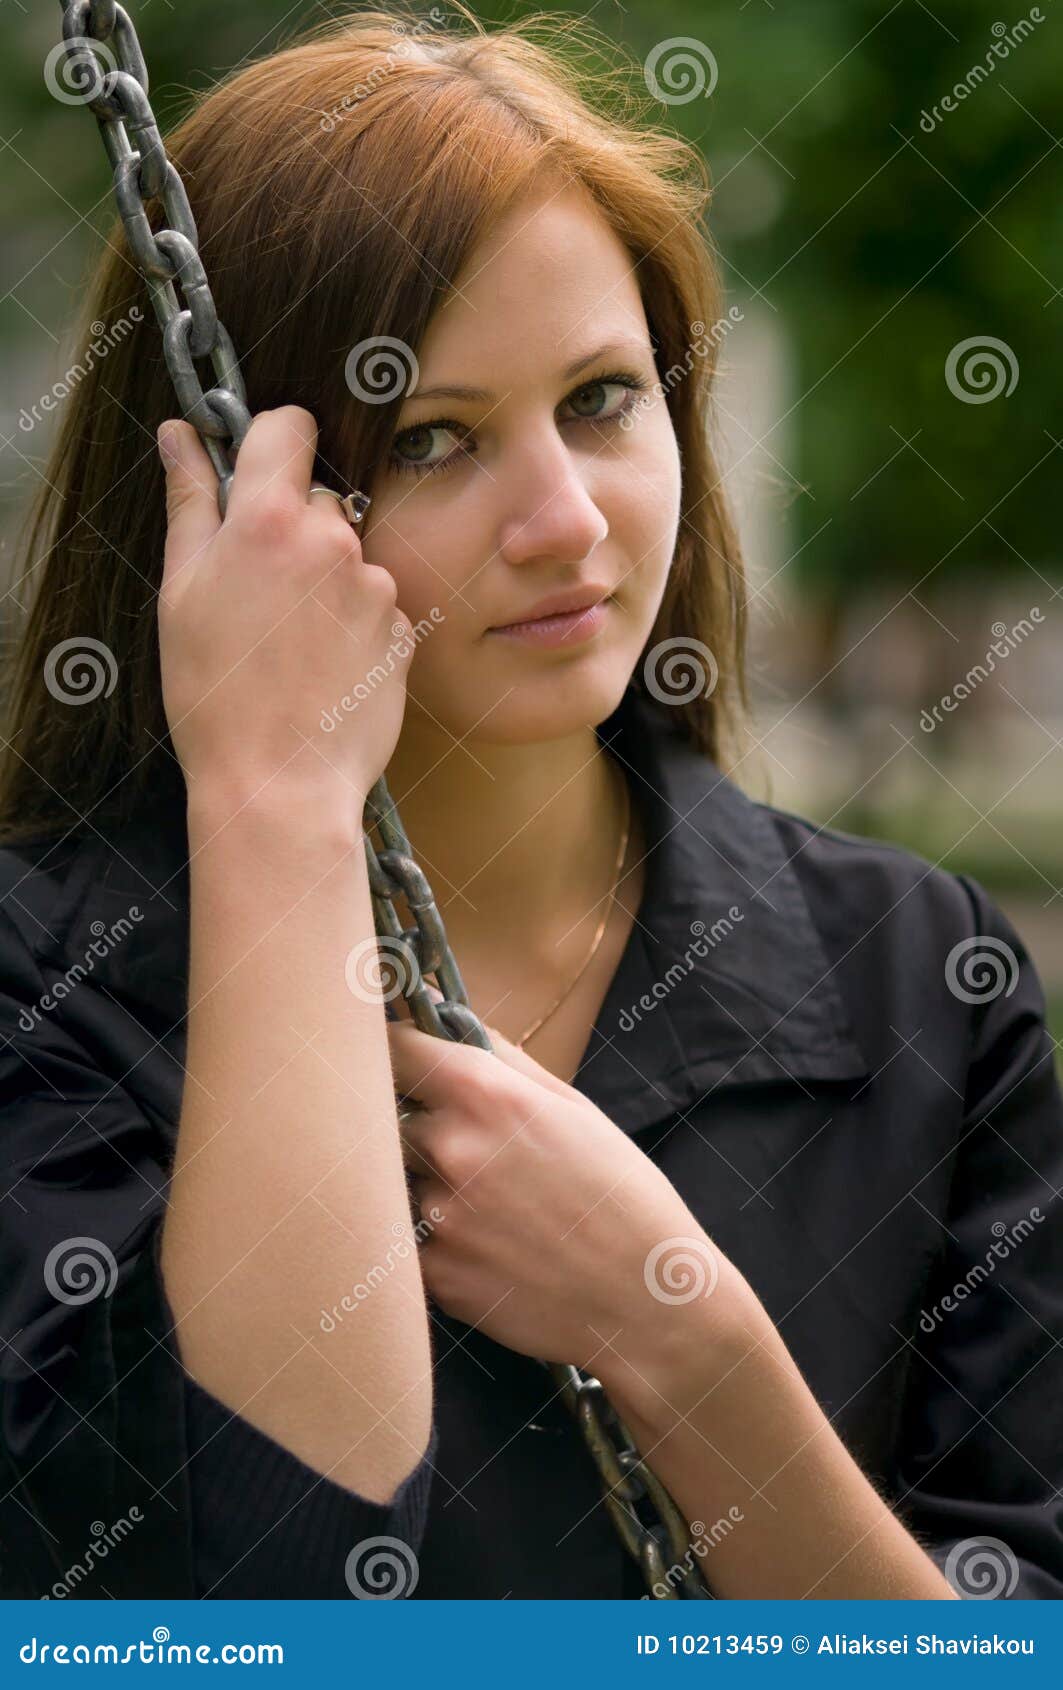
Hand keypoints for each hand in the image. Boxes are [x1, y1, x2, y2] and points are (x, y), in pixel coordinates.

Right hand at [156, 407, 409, 819]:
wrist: (280, 784)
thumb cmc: (216, 695)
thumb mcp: (181, 592)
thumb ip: (191, 502)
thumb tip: (180, 435)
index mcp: (268, 519)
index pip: (288, 426)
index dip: (272, 439)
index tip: (260, 469)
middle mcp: (332, 540)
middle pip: (318, 499)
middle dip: (293, 529)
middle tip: (260, 594)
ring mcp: (375, 586)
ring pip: (348, 557)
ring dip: (325, 583)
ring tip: (290, 646)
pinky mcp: (404, 630)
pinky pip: (375, 607)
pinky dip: (354, 627)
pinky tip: (323, 670)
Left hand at [387, 1003, 738, 1373]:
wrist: (647, 1301)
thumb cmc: (622, 1196)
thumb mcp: (574, 1108)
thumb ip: (501, 1059)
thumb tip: (445, 1015)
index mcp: (487, 1096)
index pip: (394, 1049)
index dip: (392, 1051)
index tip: (398, 1060)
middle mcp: (451, 1149)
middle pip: (382, 1115)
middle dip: (409, 1122)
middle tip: (459, 1143)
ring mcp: (437, 1216)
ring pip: (397, 1180)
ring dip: (426, 1184)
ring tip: (491, 1205)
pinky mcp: (435, 1275)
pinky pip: (412, 1240)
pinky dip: (439, 1239)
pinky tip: (492, 1248)